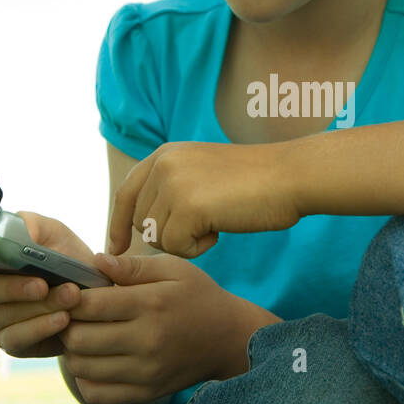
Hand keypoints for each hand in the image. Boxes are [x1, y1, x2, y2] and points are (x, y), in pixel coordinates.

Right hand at [0, 210, 96, 357]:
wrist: (95, 291)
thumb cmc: (67, 257)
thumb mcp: (53, 232)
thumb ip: (30, 225)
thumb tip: (15, 230)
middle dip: (13, 288)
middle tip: (43, 284)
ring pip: (1, 316)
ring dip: (38, 306)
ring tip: (70, 296)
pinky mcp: (12, 342)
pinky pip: (17, 338)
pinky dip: (41, 327)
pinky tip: (64, 318)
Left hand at [53, 251, 267, 403]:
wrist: (230, 339)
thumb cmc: (199, 296)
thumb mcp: (174, 269)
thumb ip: (132, 266)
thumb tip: (95, 261)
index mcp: (151, 304)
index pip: (89, 305)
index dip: (70, 298)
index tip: (72, 293)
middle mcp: (147, 341)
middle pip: (79, 338)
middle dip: (67, 325)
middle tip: (73, 316)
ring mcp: (146, 371)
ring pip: (82, 367)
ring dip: (73, 352)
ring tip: (84, 336)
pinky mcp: (147, 392)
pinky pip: (97, 393)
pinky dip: (86, 378)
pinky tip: (95, 361)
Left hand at [106, 141, 302, 257]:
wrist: (289, 176)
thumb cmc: (255, 182)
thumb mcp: (202, 173)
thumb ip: (171, 188)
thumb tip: (140, 227)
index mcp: (164, 154)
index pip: (126, 193)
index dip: (117, 224)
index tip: (114, 249)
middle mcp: (162, 164)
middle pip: (140, 222)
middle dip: (169, 235)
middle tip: (206, 225)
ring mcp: (173, 184)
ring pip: (157, 237)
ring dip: (185, 242)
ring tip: (216, 223)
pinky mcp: (187, 206)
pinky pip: (176, 248)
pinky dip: (198, 249)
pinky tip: (220, 230)